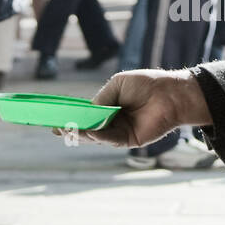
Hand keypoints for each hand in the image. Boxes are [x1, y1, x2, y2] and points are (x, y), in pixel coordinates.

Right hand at [63, 69, 210, 147]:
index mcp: (109, 106)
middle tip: (58, 129)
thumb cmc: (146, 84)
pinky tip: (91, 133)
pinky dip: (100, 137)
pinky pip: (111, 139)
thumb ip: (101, 98)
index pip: (86, 115)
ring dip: (83, 134)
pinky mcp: (130, 140)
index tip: (54, 121)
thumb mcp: (117, 85)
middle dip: (73, 129)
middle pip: (88, 128)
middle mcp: (113, 120)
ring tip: (70, 129)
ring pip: (97, 136)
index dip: (71, 118)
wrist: (170, 93)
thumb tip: (87, 111)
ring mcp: (121, 131)